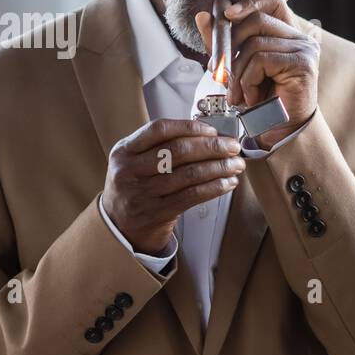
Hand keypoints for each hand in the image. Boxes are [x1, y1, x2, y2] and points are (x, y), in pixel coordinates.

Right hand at [102, 118, 244, 254]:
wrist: (119, 226)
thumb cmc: (135, 187)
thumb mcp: (134, 161)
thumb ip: (161, 147)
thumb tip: (208, 136)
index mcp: (125, 150)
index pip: (159, 130)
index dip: (189, 127)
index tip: (212, 130)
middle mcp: (130, 170)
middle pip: (178, 151)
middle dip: (212, 147)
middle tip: (232, 147)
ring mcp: (142, 193)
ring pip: (189, 174)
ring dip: (219, 168)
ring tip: (235, 165)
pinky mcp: (157, 213)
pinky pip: (192, 196)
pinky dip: (215, 187)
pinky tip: (228, 183)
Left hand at [195, 0, 319, 148]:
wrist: (280, 131)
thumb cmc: (262, 100)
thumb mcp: (236, 67)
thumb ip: (221, 42)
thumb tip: (203, 16)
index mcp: (287, 34)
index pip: (273, 1)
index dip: (250, 2)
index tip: (228, 14)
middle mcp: (300, 38)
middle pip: (257, 20)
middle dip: (230, 44)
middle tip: (218, 71)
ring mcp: (304, 50)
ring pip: (255, 44)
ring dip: (238, 72)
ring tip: (238, 94)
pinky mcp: (302, 64)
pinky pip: (262, 60)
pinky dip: (248, 80)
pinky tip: (252, 97)